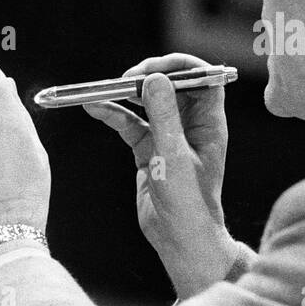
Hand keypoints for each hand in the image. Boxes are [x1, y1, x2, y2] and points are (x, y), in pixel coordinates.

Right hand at [83, 53, 240, 296]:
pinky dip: (114, 115)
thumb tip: (153, 79)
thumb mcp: (173, 155)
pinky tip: (95, 108)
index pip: (202, 79)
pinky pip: (130, 125)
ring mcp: (168, 138)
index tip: (153, 69)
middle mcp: (191, 126)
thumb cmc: (187, 201)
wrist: (179, 238)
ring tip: (107, 89)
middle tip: (127, 79)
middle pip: (172, 86)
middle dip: (149, 76)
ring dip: (127, 94)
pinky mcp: (148, 151)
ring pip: (147, 105)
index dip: (180, 66)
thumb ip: (163, 116)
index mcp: (209, 123)